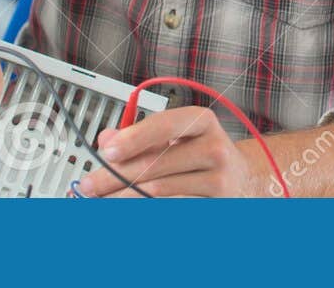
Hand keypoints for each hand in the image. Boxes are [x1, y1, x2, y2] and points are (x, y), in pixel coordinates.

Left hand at [77, 107, 258, 196]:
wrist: (244, 179)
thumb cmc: (204, 155)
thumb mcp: (178, 136)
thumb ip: (142, 135)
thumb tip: (107, 138)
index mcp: (203, 122)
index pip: (166, 125)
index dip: (134, 138)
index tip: (107, 151)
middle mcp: (215, 148)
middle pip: (157, 163)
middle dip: (116, 176)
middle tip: (89, 185)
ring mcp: (218, 180)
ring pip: (161, 191)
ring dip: (124, 198)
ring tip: (102, 201)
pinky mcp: (216, 206)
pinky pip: (173, 210)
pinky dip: (145, 211)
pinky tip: (128, 211)